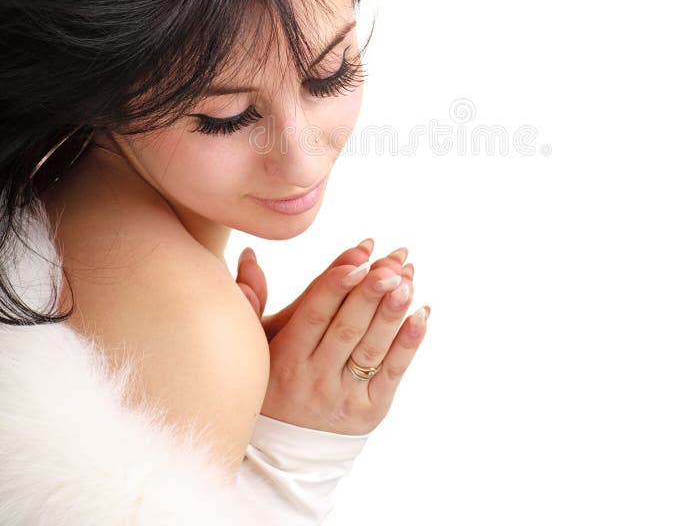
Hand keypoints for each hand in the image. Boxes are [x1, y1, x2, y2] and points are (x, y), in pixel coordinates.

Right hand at [251, 240, 427, 434]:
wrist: (283, 448)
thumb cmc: (273, 376)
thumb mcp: (259, 342)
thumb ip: (254, 297)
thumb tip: (249, 252)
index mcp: (285, 357)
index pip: (314, 314)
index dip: (337, 284)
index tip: (359, 258)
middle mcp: (314, 378)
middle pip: (347, 327)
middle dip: (370, 292)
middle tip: (391, 265)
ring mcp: (343, 395)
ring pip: (372, 348)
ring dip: (392, 313)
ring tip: (408, 281)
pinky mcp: (369, 411)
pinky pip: (392, 373)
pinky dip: (409, 343)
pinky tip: (421, 314)